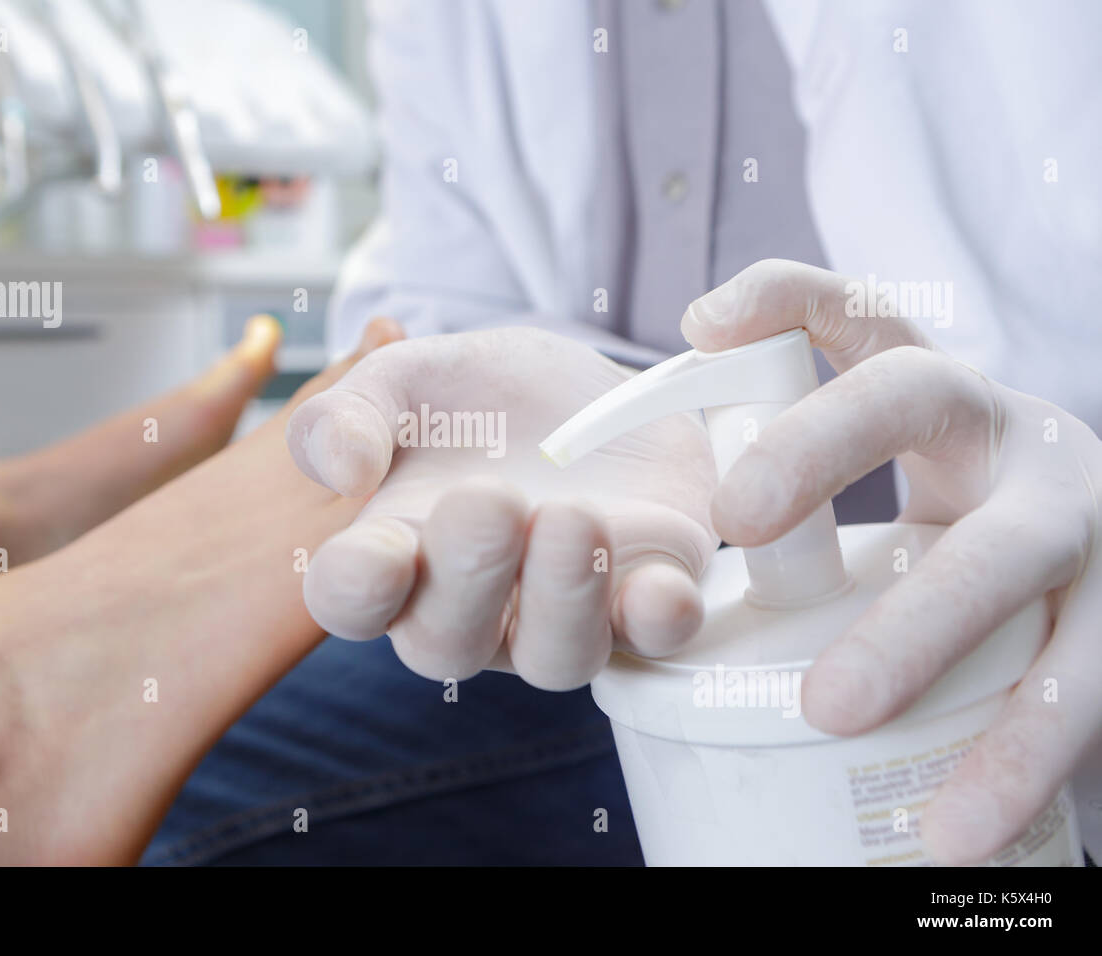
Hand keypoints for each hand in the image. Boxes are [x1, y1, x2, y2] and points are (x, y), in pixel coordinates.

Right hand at [285, 327, 717, 689]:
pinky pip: (654, 635)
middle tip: (491, 500)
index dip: (358, 591)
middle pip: (449, 643)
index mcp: (393, 553)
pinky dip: (659, 618)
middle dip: (469, 579)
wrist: (586, 385)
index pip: (352, 600)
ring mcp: (560, 612)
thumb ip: (346, 416)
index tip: (382, 551)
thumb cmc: (477, 398)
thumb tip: (343, 471)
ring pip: (555, 656)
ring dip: (563, 600)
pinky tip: (661, 586)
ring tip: (573, 520)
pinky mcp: (643, 594)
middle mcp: (470, 606)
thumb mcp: (403, 381)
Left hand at [683, 258, 1101, 864]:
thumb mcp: (901, 507)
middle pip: (916, 397)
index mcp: (944, 402)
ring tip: (831, 710)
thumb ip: (802, 509)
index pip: (863, 318)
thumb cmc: (960, 550)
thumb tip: (645, 573)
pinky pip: (1075, 691)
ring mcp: (1084, 524)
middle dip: (821, 441)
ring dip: (915, 631)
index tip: (704, 321)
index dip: (788, 298)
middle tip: (736, 517)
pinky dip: (1013, 765)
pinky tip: (954, 833)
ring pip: (1005, 557)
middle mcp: (1014, 437)